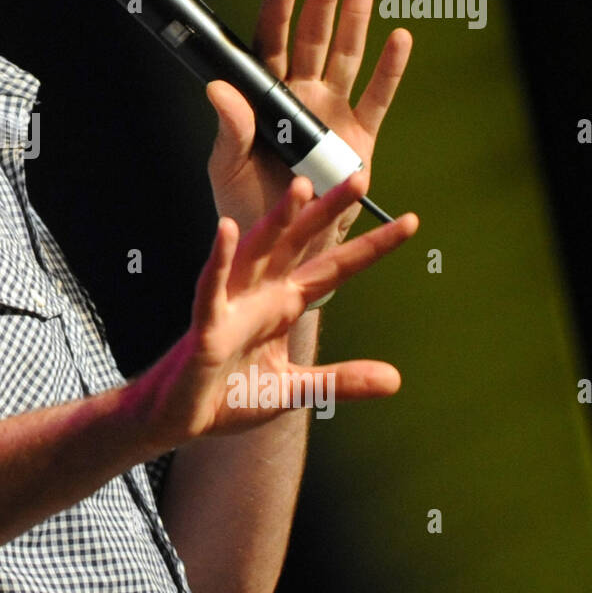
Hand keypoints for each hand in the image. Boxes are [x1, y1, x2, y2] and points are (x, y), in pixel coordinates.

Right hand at [128, 172, 418, 449]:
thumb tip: (394, 379)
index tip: (410, 222)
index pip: (336, 268)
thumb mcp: (295, 390)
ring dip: (277, 220)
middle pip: (300, 243)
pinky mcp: (206, 326)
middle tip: (360, 175)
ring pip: (258, 252)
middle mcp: (261, 294)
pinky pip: (211, 287)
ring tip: (300, 187)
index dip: (372, 246)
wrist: (181, 417)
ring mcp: (232, 305)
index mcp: (284, 305)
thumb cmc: (228, 394)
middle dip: (328, 210)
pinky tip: (227, 230)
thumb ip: (340, 381)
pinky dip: (219, 259)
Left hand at [207, 0, 411, 253]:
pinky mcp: (360, 138)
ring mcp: (332, 114)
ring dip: (358, 17)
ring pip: (347, 56)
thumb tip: (217, 88)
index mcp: (263, 100)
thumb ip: (230, 128)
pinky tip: (399, 38)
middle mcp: (300, 97)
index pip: (270, 47)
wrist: (280, 246)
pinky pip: (377, 98)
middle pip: (314, 38)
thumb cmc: (246, 206)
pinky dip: (390, 69)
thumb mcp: (228, 168)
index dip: (277, 14)